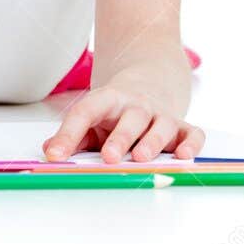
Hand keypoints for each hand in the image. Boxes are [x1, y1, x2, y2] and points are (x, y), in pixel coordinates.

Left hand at [42, 84, 203, 162]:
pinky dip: (191, 145)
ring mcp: (162, 115)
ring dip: (152, 142)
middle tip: (109, 157)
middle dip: (120, 138)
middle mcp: (137, 106)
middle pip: (130, 118)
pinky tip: (183, 156)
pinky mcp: (183, 128)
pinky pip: (192, 134)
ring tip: (142, 158)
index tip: (55, 155)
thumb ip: (73, 135)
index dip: (69, 134)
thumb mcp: (92, 119)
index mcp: (108, 101)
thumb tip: (51, 150)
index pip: (86, 112)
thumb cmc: (115, 112)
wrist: (149, 85)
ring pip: (161, 125)